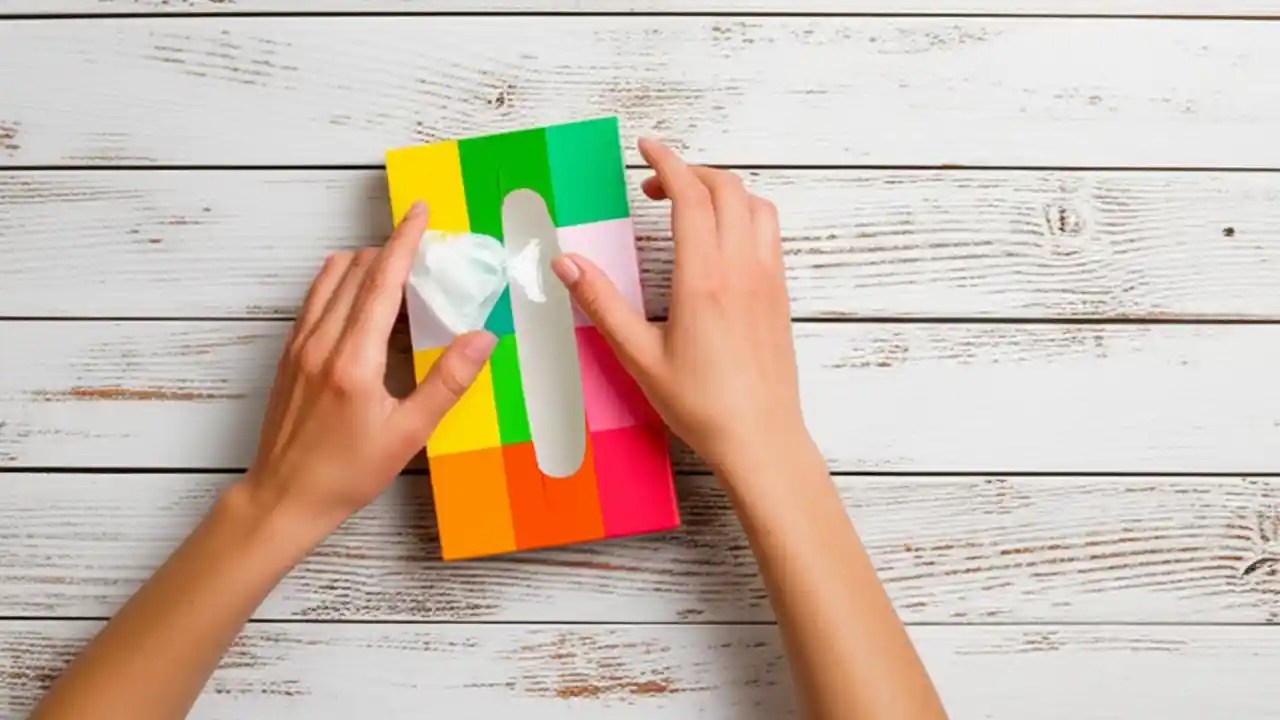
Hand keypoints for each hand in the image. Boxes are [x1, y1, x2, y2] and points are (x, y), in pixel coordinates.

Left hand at [242, 201, 496, 536]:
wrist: (283, 498)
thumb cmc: (346, 474)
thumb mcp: (408, 434)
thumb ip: (447, 382)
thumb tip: (482, 337)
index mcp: (352, 360)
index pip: (381, 282)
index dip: (404, 241)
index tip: (420, 211)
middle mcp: (320, 343)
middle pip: (355, 271)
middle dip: (390, 250)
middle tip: (425, 250)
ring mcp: (299, 346)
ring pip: (330, 279)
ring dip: (365, 264)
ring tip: (398, 272)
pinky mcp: (289, 354)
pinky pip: (316, 300)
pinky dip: (343, 285)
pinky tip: (364, 303)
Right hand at [552, 138, 810, 483]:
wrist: (761, 438)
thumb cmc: (700, 405)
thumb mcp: (639, 357)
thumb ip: (602, 304)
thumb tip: (566, 263)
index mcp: (704, 279)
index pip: (691, 196)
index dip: (667, 162)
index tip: (646, 148)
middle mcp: (743, 268)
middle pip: (726, 188)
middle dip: (689, 172)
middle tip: (654, 186)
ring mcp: (768, 279)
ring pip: (755, 205)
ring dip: (722, 190)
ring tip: (688, 207)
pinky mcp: (780, 294)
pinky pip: (769, 232)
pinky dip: (744, 214)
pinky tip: (720, 240)